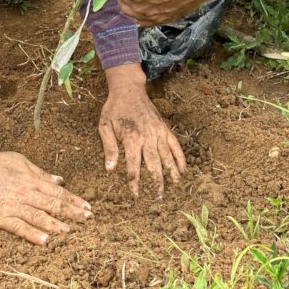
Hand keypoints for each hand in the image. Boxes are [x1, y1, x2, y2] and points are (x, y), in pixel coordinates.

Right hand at [0, 133, 92, 244]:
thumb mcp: (21, 161)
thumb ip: (40, 173)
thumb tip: (59, 180)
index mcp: (31, 180)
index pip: (58, 192)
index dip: (73, 200)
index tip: (88, 207)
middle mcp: (26, 193)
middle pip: (53, 204)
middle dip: (72, 212)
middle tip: (88, 220)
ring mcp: (14, 205)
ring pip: (39, 216)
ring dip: (56, 224)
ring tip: (70, 231)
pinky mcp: (0, 216)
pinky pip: (19, 226)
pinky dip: (32, 233)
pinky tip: (44, 240)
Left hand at [99, 64, 185, 197]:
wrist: (128, 90)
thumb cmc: (114, 109)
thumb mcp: (104, 126)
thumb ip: (109, 147)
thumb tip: (110, 168)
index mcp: (131, 138)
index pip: (133, 166)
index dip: (135, 182)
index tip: (136, 195)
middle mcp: (147, 137)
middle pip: (154, 165)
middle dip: (156, 183)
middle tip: (158, 198)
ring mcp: (158, 132)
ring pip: (167, 157)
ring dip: (171, 173)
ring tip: (175, 187)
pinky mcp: (164, 128)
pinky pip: (175, 145)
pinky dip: (180, 157)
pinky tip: (183, 170)